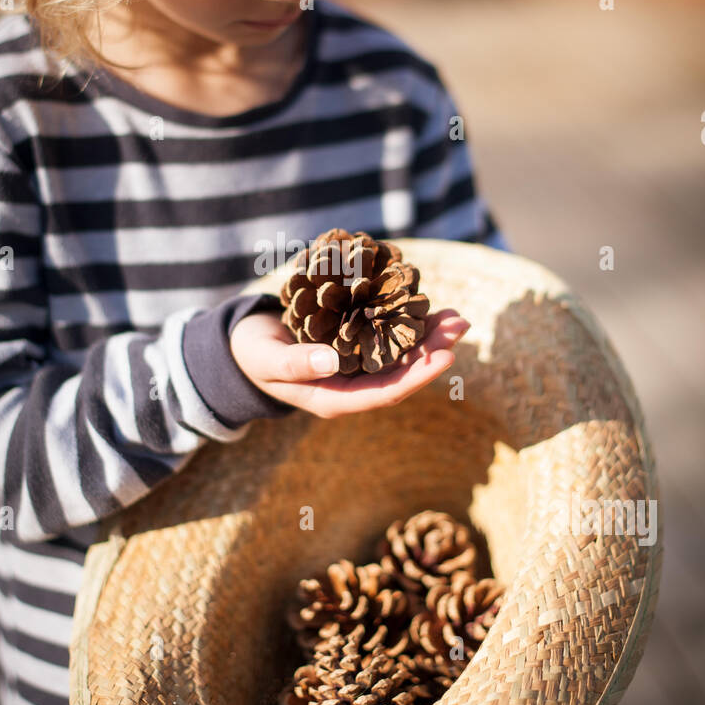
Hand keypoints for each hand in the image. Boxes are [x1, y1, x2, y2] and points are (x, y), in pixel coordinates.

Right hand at [229, 307, 470, 417]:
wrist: (244, 346)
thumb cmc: (253, 355)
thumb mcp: (266, 360)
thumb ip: (295, 364)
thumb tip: (332, 362)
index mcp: (333, 399)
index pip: (384, 393)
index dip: (417, 376)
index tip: (445, 355)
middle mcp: (352, 386)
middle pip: (402, 374)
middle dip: (433, 350)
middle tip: (460, 324)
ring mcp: (356, 368)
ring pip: (400, 357)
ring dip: (428, 336)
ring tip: (455, 315)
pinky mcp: (355, 347)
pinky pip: (388, 338)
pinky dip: (407, 322)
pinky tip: (425, 304)